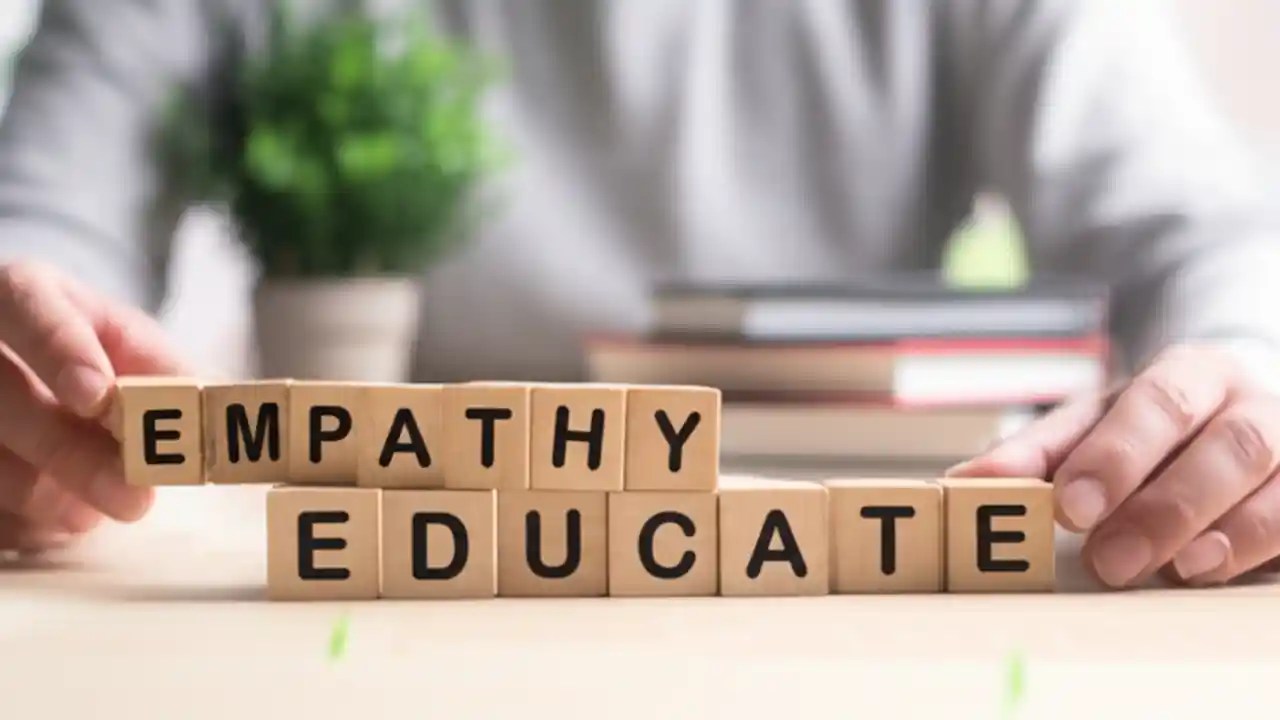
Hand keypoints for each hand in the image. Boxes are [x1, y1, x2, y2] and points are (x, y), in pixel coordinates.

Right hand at [0, 261, 182, 552]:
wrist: (32, 369)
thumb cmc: (91, 350)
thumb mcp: (128, 343)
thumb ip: (160, 367)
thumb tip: (196, 405)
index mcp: (21, 294)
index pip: (28, 308)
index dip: (61, 353)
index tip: (97, 397)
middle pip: (2, 394)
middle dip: (70, 452)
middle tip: (133, 497)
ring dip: (48, 495)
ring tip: (99, 510)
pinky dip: (27, 518)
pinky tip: (62, 515)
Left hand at [949, 344, 1279, 587]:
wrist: (1238, 411)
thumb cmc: (1153, 430)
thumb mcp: (1095, 427)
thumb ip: (1037, 455)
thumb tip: (962, 484)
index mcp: (1191, 372)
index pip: (1156, 404)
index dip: (1115, 456)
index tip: (1069, 508)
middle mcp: (1255, 402)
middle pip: (1227, 444)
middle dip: (1163, 506)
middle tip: (1109, 560)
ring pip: (1279, 480)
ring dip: (1225, 532)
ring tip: (1175, 570)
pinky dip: (1265, 547)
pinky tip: (1220, 571)